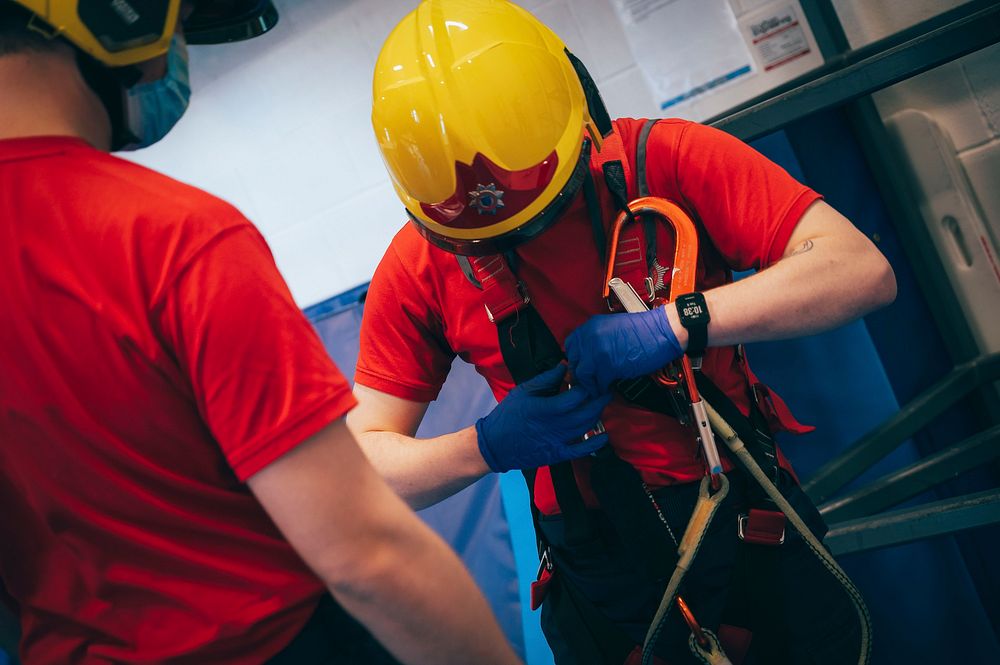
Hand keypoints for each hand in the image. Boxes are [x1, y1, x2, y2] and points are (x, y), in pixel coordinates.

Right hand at [475, 364, 611, 472]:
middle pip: (585, 412)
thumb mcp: (523, 391)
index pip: (574, 397)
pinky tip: (604, 435)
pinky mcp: (558, 454)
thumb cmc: (508, 415)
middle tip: (605, 390)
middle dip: (599, 400)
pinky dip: (595, 444)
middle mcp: (554, 426)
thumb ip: (545, 379)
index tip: (588, 379)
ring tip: (601, 404)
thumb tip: (565, 366)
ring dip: (597, 415)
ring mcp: (557, 442)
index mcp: (544, 408)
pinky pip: (581, 450)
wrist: (495, 444)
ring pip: (586, 427)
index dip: (585, 387)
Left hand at [565, 306, 681, 395]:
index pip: (570, 345)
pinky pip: (599, 382)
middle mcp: (591, 336)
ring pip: (582, 374)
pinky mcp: (609, 364)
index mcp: (591, 326)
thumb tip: (589, 359)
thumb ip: (597, 342)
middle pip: (573, 361)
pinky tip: (609, 388)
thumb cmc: (645, 331)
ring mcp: (598, 349)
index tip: (581, 368)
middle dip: (580, 375)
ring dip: (590, 384)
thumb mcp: (613, 330)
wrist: (664, 331)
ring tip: (599, 387)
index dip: (575, 360)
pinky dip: (603, 389)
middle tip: (588, 382)